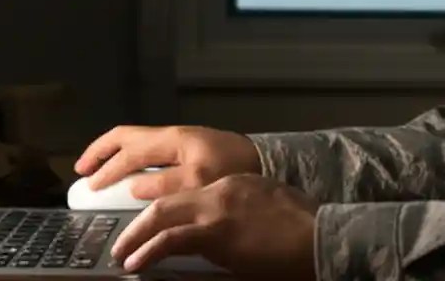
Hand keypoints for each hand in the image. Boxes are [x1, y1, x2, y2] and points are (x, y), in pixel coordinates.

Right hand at [73, 125, 261, 197]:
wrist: (270, 162)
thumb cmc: (235, 169)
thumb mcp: (200, 180)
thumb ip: (165, 183)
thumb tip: (133, 185)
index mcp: (174, 140)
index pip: (129, 149)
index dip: (107, 167)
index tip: (89, 186)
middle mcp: (174, 135)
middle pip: (128, 137)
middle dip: (102, 152)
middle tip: (82, 171)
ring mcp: (182, 140)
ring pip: (138, 141)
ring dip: (115, 154)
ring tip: (99, 171)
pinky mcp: (191, 148)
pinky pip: (151, 149)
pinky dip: (133, 158)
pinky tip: (130, 173)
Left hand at [110, 174, 317, 279]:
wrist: (321, 235)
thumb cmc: (305, 229)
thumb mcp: (271, 206)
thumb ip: (246, 211)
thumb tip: (229, 231)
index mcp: (235, 184)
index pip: (190, 198)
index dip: (167, 216)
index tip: (155, 231)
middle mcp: (221, 191)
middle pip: (168, 202)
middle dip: (141, 222)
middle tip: (123, 241)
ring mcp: (217, 211)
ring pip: (163, 217)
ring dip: (137, 237)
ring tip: (123, 254)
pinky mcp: (217, 235)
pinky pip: (172, 241)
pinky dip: (149, 249)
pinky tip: (136, 261)